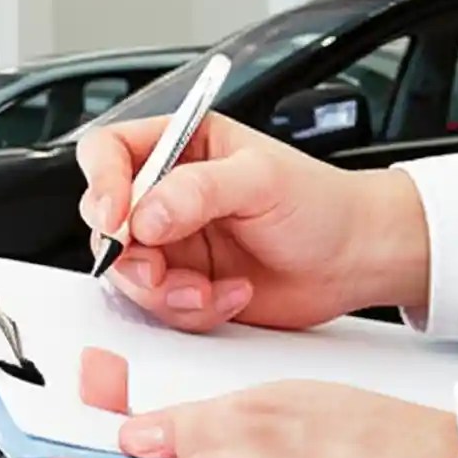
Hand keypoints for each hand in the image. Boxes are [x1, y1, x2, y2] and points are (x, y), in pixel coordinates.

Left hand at [52, 348, 457, 457]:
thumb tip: (129, 433)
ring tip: (133, 381)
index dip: (73, 448)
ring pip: (172, 455)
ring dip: (146, 421)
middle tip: (94, 378)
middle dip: (109, 421)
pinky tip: (191, 402)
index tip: (37, 434)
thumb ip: (182, 427)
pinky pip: (205, 455)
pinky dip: (184, 428)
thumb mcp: (251, 415)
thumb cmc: (347, 439)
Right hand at [76, 113, 429, 331]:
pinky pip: (157, 306)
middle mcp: (166, 194)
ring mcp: (171, 243)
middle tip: (160, 269)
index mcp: (179, 147)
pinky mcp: (182, 284)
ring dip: (164, 291)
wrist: (356, 261)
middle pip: (105, 221)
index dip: (101, 183)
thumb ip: (198, 191)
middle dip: (129, 254)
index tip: (116, 217)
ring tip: (209, 288)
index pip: (108, 152)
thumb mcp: (261, 180)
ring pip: (126, 272)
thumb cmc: (322, 204)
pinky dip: (190, 310)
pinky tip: (231, 295)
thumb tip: (145, 214)